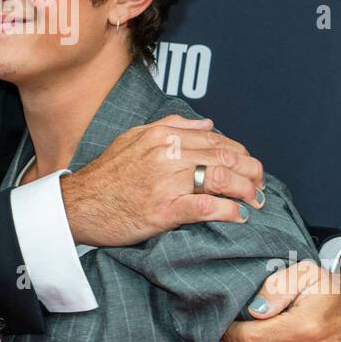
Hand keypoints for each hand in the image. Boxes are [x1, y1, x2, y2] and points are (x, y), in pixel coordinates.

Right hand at [60, 115, 264, 246]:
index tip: (249, 165)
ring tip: (255, 201)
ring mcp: (168, 182)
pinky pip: (208, 208)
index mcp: (164, 136)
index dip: (240, 153)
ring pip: (222, 179)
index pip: (216, 140)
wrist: (80, 204)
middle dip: (251, 172)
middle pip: (225, 158)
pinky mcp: (166, 210)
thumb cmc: (106, 174)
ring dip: (246, 191)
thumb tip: (208, 124)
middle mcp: (168, 154)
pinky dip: (229, 212)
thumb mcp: (134, 137)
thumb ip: (172, 126)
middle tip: (260, 184)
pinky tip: (238, 216)